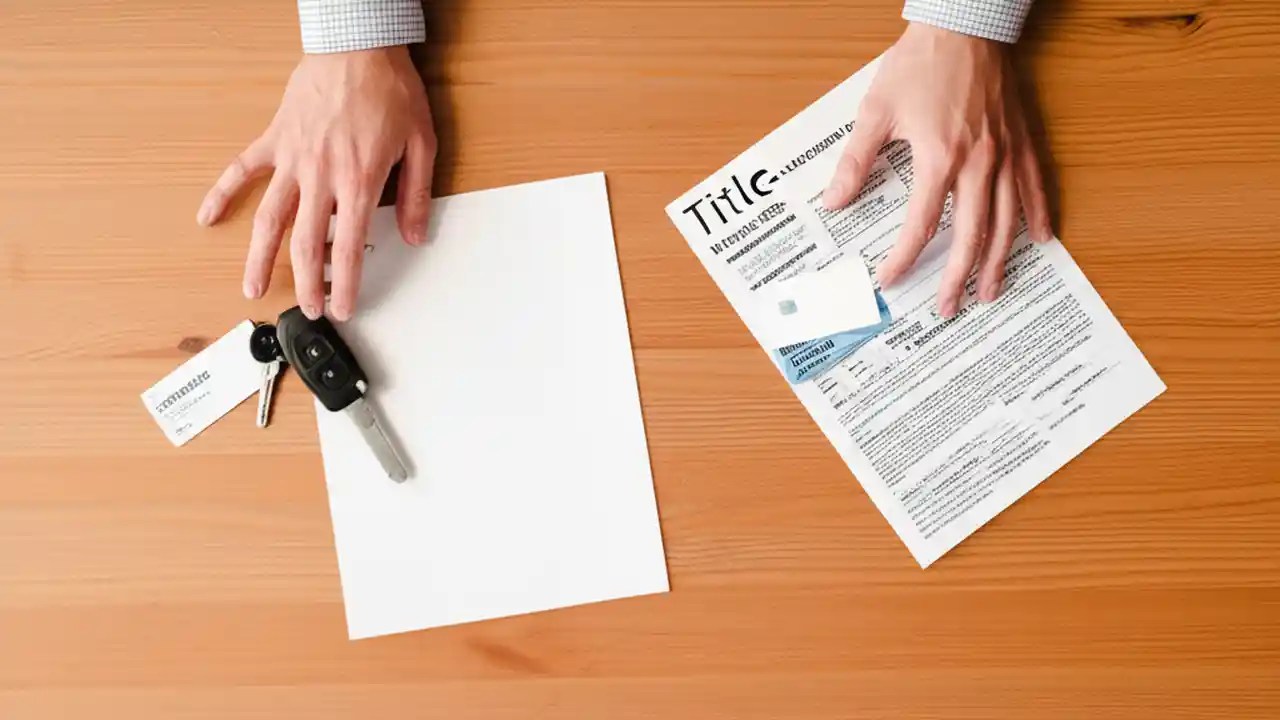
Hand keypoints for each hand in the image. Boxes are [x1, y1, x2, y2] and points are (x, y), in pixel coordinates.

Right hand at [197, 46, 435, 320]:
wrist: (358, 44)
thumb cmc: (390, 88)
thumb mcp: (421, 142)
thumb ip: (417, 193)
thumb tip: (415, 233)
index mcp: (359, 180)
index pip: (350, 246)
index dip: (346, 283)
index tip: (343, 308)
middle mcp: (321, 175)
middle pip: (306, 243)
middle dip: (306, 283)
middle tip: (308, 310)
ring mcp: (292, 159)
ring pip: (269, 217)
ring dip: (258, 257)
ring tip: (252, 287)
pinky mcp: (275, 139)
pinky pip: (241, 169)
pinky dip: (222, 193)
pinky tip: (207, 218)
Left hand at [822, 23, 1051, 317]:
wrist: (965, 24)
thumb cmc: (920, 63)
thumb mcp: (876, 111)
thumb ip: (856, 162)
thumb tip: (835, 202)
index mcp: (941, 159)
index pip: (921, 226)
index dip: (904, 258)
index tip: (891, 280)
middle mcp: (979, 163)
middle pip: (972, 236)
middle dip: (958, 278)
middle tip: (948, 308)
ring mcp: (1006, 154)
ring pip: (1007, 221)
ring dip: (999, 262)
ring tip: (989, 293)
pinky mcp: (1023, 141)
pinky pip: (1034, 187)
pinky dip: (1038, 216)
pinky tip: (1041, 241)